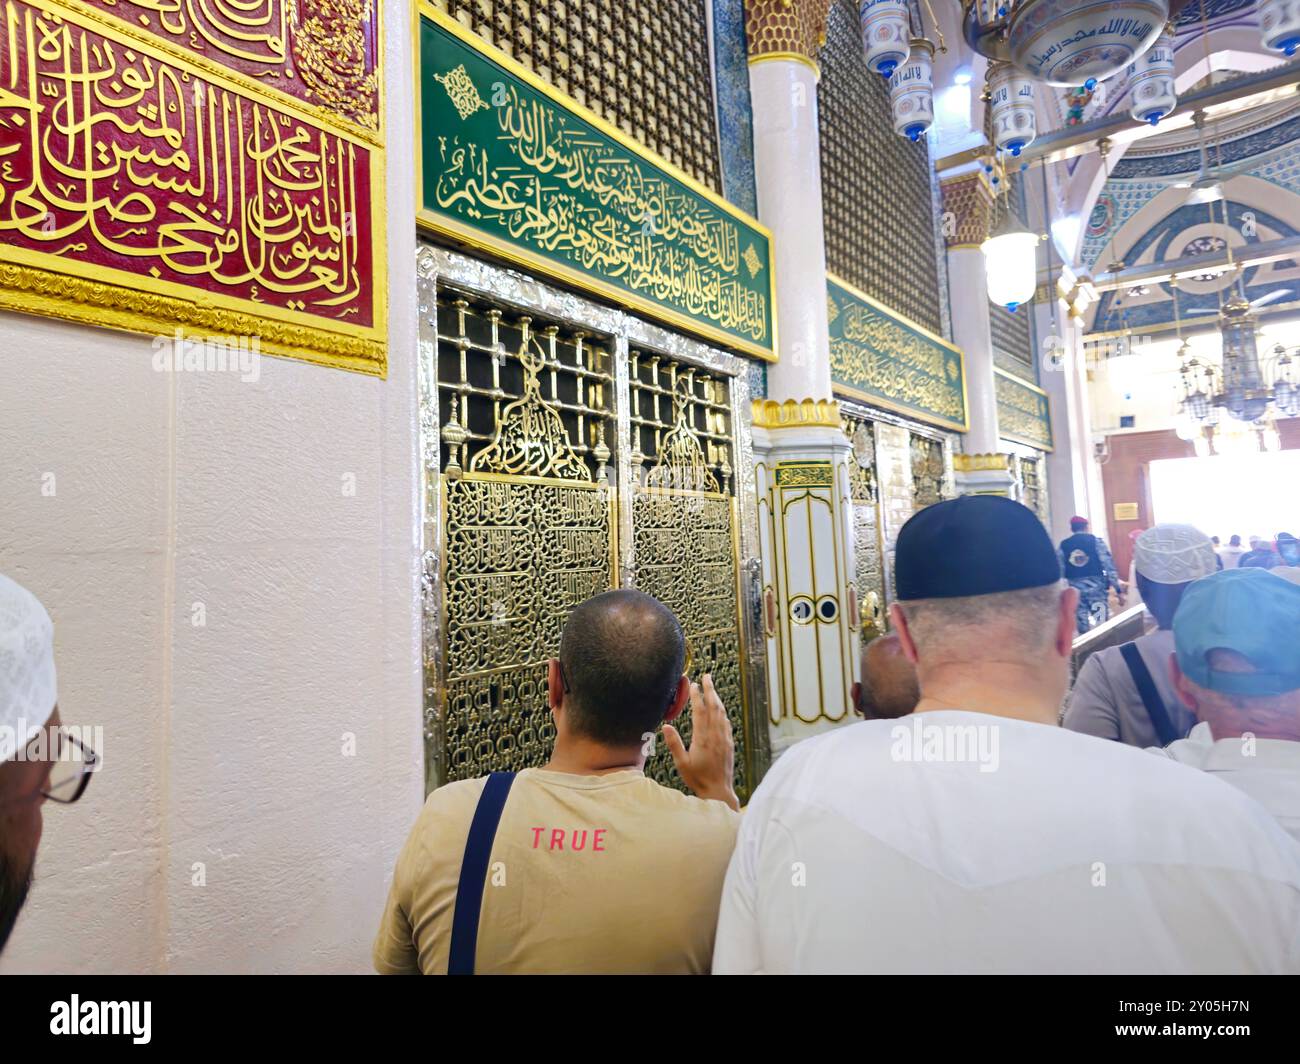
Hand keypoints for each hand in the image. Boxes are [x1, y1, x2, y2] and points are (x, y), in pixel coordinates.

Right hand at [662, 673, 738, 810]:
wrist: (719, 791)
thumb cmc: (698, 779)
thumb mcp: (681, 763)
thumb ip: (674, 744)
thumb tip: (665, 725)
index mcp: (702, 739)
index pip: (700, 711)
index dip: (697, 696)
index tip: (693, 684)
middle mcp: (715, 736)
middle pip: (714, 707)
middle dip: (710, 690)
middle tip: (707, 676)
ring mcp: (724, 739)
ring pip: (722, 713)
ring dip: (717, 698)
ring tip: (712, 688)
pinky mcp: (729, 744)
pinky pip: (726, 723)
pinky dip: (722, 712)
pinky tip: (720, 709)